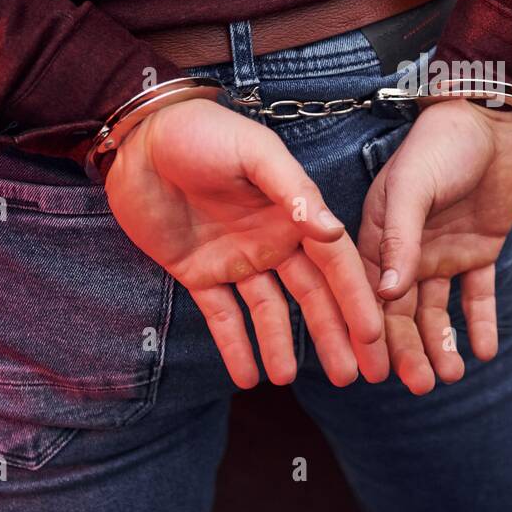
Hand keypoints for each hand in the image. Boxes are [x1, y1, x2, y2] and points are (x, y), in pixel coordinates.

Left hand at [105, 98, 387, 388]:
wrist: (138, 137)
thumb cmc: (202, 132)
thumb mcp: (253, 153)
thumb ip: (292, 190)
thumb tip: (330, 231)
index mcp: (293, 212)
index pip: (335, 263)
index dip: (355, 299)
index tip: (373, 334)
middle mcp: (272, 240)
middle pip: (311, 296)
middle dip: (333, 335)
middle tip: (352, 376)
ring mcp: (237, 259)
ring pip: (270, 312)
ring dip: (281, 345)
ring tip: (287, 379)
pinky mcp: (198, 272)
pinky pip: (222, 316)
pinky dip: (235, 346)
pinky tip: (247, 377)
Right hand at [359, 99, 511, 393]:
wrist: (493, 119)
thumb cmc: (441, 143)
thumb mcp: (413, 187)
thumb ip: (399, 239)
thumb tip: (387, 296)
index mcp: (377, 234)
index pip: (368, 294)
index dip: (370, 332)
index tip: (373, 371)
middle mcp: (406, 250)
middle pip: (403, 311)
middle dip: (408, 350)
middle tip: (418, 387)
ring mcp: (443, 251)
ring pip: (437, 311)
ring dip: (441, 345)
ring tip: (450, 378)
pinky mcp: (479, 250)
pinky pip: (478, 296)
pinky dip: (480, 324)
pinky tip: (484, 352)